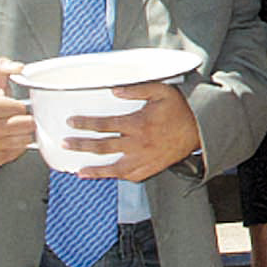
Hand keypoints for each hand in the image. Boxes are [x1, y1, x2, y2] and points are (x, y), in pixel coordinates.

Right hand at [0, 58, 34, 165]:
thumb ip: (4, 68)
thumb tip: (20, 67)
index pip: (16, 107)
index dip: (21, 106)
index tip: (20, 105)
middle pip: (22, 124)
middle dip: (29, 119)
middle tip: (29, 116)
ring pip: (23, 139)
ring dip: (29, 132)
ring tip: (27, 126)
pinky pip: (19, 152)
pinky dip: (24, 145)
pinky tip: (21, 137)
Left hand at [68, 81, 201, 180]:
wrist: (201, 128)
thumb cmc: (180, 108)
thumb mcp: (161, 90)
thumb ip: (137, 89)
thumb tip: (114, 90)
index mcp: (138, 124)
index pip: (105, 125)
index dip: (85, 124)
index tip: (71, 123)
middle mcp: (138, 144)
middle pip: (103, 147)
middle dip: (81, 145)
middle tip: (66, 144)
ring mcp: (145, 159)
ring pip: (114, 168)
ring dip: (95, 170)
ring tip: (80, 171)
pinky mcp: (152, 168)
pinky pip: (131, 176)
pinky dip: (116, 177)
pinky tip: (106, 175)